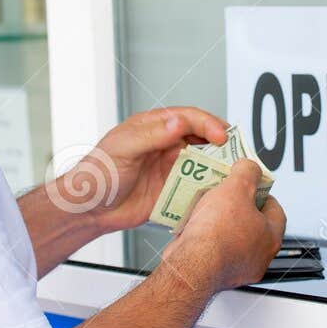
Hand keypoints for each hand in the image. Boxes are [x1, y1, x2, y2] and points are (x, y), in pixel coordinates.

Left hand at [52, 106, 231, 234]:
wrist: (90, 209)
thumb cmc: (98, 172)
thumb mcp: (123, 148)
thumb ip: (151, 135)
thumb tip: (178, 122)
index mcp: (154, 127)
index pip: (188, 118)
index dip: (208, 124)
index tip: (221, 136)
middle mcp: (166, 145)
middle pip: (202, 138)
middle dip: (221, 144)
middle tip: (237, 153)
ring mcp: (170, 168)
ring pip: (203, 162)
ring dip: (218, 166)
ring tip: (233, 173)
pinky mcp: (172, 190)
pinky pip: (196, 186)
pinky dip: (209, 188)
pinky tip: (218, 191)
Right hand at [161, 159, 286, 292]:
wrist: (191, 266)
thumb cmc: (217, 233)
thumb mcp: (236, 187)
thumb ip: (247, 172)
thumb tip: (249, 167)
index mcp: (271, 237)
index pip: (275, 209)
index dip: (262, 192)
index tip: (250, 184)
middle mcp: (258, 256)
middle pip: (253, 224)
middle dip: (239, 207)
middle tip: (227, 194)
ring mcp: (237, 267)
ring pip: (232, 238)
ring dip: (221, 223)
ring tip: (207, 208)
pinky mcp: (216, 273)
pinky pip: (214, 249)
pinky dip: (205, 237)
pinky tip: (194, 226)